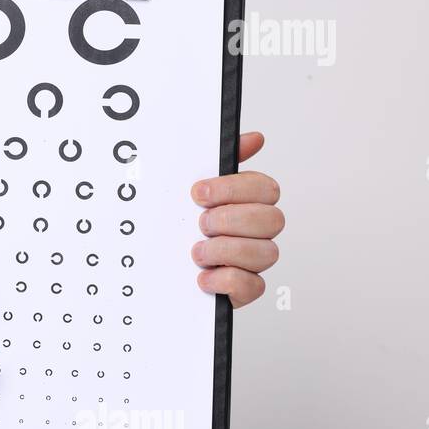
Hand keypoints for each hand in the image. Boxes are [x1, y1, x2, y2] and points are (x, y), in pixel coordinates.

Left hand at [190, 132, 283, 307]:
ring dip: (225, 250)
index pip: (266, 188)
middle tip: (200, 223)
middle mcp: (256, 231)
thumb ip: (219, 161)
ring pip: (267, 253)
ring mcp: (252, 261)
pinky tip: (202, 276)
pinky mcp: (244, 290)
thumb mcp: (190, 190)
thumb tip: (254, 138)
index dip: (234, 189)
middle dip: (230, 220)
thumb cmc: (178, 225)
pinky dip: (225, 280)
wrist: (155, 269)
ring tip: (196, 251)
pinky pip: (254, 287)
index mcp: (247, 202)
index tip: (199, 193)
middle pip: (273, 219)